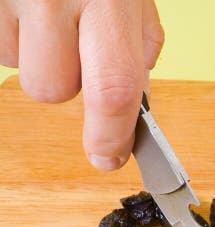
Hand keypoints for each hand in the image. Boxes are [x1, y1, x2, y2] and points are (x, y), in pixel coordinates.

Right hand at [0, 1, 163, 170]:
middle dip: (64, 77)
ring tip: (44, 9)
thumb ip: (138, 44)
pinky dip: (9, 31)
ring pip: (17, 68)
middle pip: (51, 88)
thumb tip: (133, 104)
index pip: (113, 87)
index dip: (109, 133)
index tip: (108, 157)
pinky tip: (22, 2)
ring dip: (34, 52)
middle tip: (73, 35)